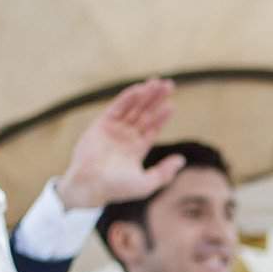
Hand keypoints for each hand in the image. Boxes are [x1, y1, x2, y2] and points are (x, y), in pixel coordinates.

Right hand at [55, 78, 184, 209]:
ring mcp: (114, 129)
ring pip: (133, 108)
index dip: (162, 116)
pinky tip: (139, 89)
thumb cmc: (117, 189)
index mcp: (136, 148)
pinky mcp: (101, 125)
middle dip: (156, 99)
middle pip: (145, 113)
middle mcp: (126, 136)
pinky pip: (116, 108)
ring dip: (145, 95)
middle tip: (169, 85)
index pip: (152, 128)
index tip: (172, 105)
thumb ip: (164, 172)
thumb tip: (181, 159)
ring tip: (157, 82)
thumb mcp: (146, 184)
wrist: (91, 186)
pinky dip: (127, 98)